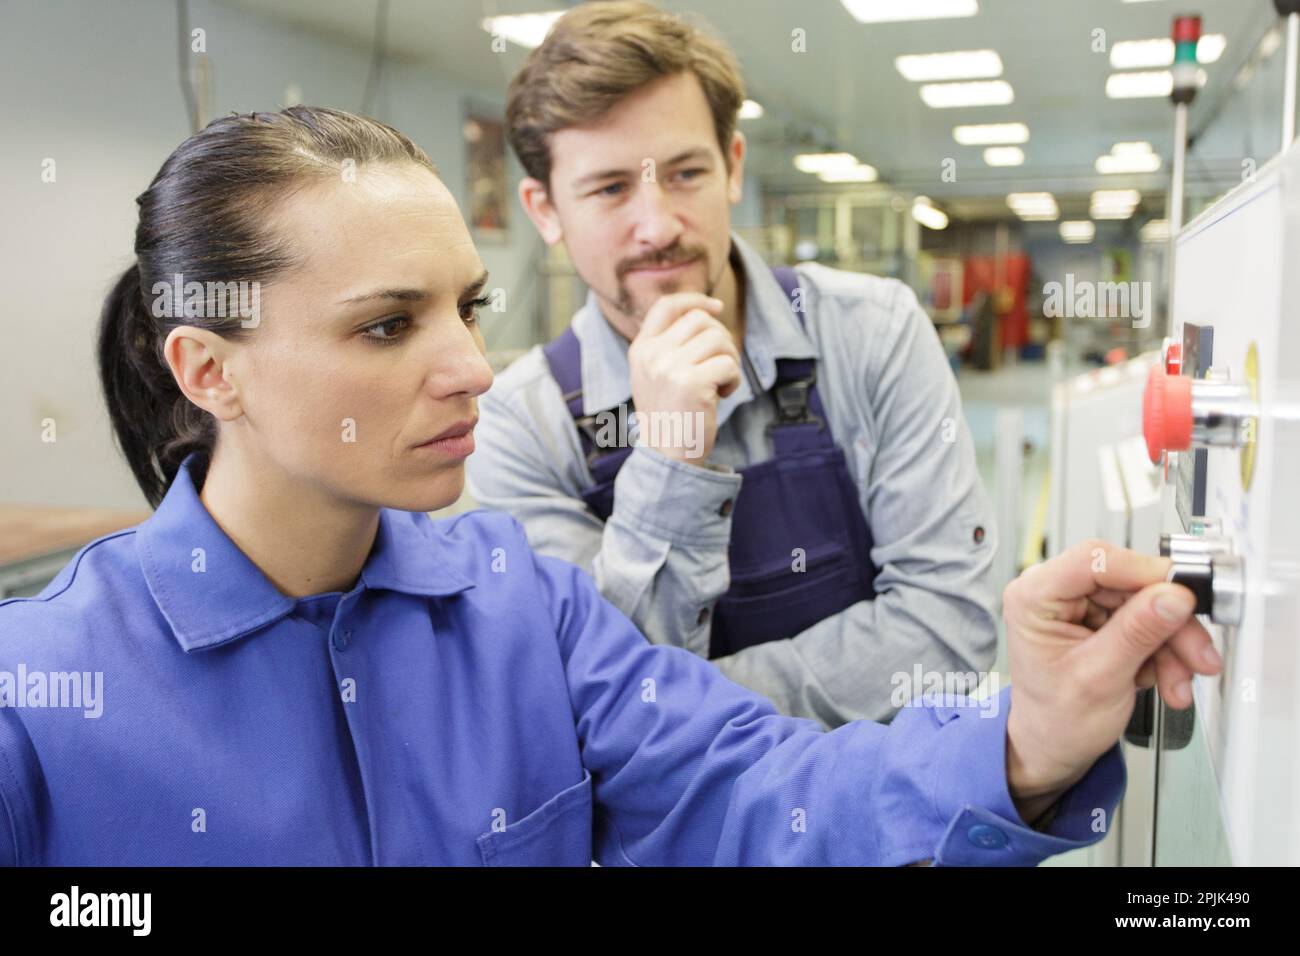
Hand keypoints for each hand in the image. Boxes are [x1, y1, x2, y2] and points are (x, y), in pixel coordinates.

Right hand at [626, 293, 740, 464]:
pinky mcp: (691, 383)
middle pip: (700, 320)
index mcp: (641, 349)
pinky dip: (734, 380)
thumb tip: (705, 312)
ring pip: (718, 339)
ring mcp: (669, 367)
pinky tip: (722, 396)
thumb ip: (669, 346)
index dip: (695, 300)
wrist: (668, 456)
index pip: (666, 306)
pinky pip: (728, 364)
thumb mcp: (657, 375)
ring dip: (730, 360)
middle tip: (721, 366)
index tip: (717, 306)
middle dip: (721, 339)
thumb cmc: (672, 416)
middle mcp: (651, 354)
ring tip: (721, 383)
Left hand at [1002, 539, 1222, 821]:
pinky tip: (1165, 680)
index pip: (1093, 559)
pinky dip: (1165, 653)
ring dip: (1173, 645)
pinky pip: (1149, 623)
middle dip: (1170, 625)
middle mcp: (1055, 593)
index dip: (1143, 572)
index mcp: (1033, 597)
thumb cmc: (1055, 720)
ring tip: (1179, 683)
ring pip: (1147, 605)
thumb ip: (1137, 633)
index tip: (1183, 593)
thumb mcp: (1100, 678)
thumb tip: (1172, 596)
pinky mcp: (1104, 620)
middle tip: (1197, 657)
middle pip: (1130, 584)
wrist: (1054, 747)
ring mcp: (1081, 606)